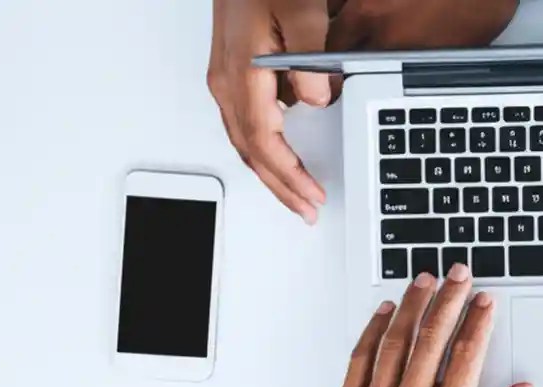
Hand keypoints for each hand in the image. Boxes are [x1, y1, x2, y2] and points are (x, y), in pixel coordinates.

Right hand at [208, 0, 338, 223]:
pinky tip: (282, 159)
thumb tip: (316, 99)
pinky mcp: (232, 72)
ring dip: (270, 174)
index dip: (289, 175)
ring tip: (296, 196)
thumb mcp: (299, 8)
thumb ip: (309, 57)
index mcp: (242, 72)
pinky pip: (245, 125)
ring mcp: (226, 78)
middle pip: (251, 152)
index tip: (311, 195)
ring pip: (245, 142)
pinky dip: (264, 151)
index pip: (265, 142)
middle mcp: (227, 80)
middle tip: (306, 211)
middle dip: (280, 188)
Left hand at [332, 265, 531, 386]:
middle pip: (431, 340)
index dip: (478, 323)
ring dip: (412, 306)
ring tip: (425, 280)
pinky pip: (359, 360)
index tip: (484, 301)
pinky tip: (385, 311)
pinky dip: (373, 331)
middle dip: (449, 300)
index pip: (466, 358)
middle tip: (459, 274)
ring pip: (395, 343)